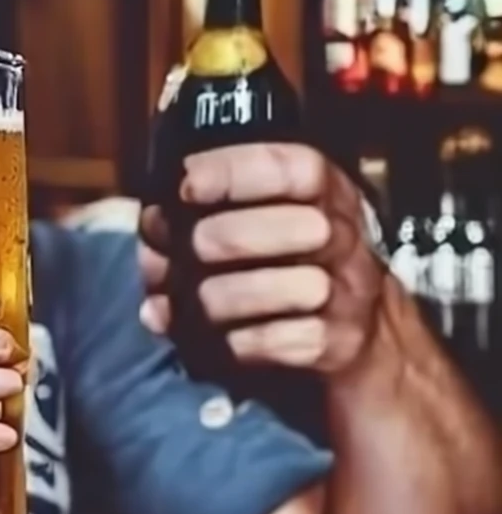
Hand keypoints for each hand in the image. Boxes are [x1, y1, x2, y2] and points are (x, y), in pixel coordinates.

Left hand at [138, 143, 386, 374]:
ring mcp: (347, 292)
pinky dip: (240, 343)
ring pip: (279, 289)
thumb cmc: (291, 263)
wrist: (362, 337)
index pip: (296, 168)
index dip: (237, 171)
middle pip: (285, 227)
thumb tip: (151, 226)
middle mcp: (343, 237)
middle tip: (181, 253)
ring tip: (190, 304)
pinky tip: (220, 341)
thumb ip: (206, 213)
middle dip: (218, 240)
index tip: (188, 184)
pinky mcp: (340, 344)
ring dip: (219, 298)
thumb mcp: (265, 222)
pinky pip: (280, 342)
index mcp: (324, 193)